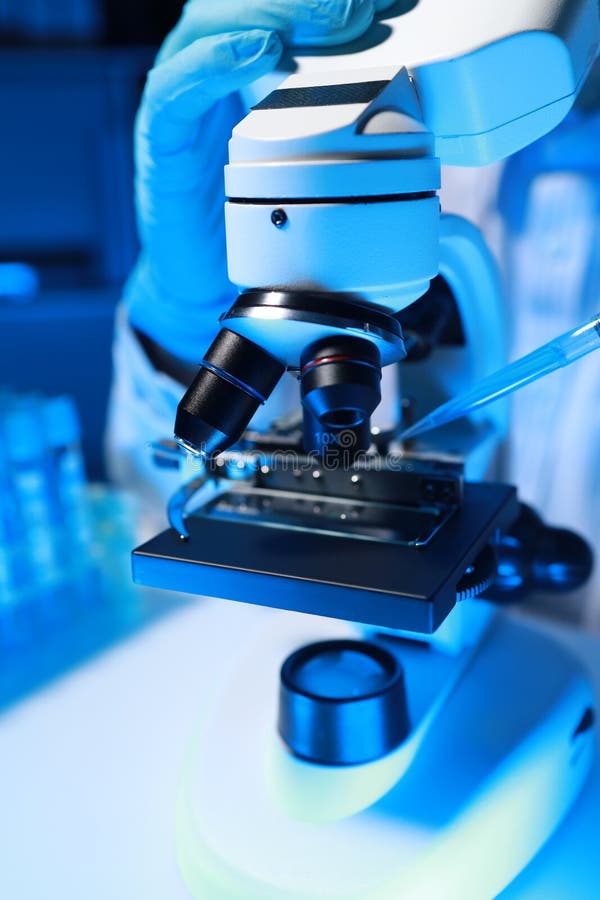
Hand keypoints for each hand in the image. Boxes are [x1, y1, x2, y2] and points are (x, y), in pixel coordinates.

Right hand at [126, 0, 394, 364]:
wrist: (205, 281)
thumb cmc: (258, 220)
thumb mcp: (312, 162)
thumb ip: (348, 129)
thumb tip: (425, 117)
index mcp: (245, 66)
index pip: (281, 8)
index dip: (327, 2)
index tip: (392, 2)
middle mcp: (209, 69)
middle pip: (250, 4)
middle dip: (314, 1)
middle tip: (371, 6)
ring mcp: (182, 99)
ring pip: (214, 25)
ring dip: (278, 14)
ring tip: (335, 21)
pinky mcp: (161, 137)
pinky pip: (177, 88)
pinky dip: (214, 63)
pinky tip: (259, 50)